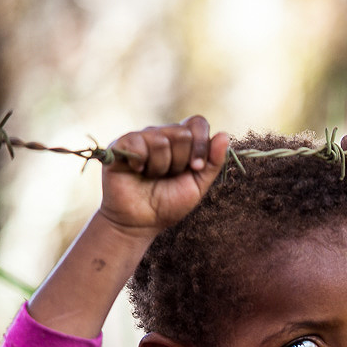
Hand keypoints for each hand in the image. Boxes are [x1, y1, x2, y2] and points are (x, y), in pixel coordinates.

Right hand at [98, 116, 229, 236]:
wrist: (140, 222)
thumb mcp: (197, 186)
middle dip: (180, 161)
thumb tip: (224, 135)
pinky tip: (137, 170)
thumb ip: (213, 163)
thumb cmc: (168, 205)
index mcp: (183, 143)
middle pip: (182, 133)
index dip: (200, 144)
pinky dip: (141, 161)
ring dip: (160, 166)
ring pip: (161, 139)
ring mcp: (143, 138)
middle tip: (168, 176)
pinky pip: (137, 141)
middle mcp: (163, 135)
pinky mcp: (122, 143)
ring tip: (151, 177)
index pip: (197, 123)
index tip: (195, 167)